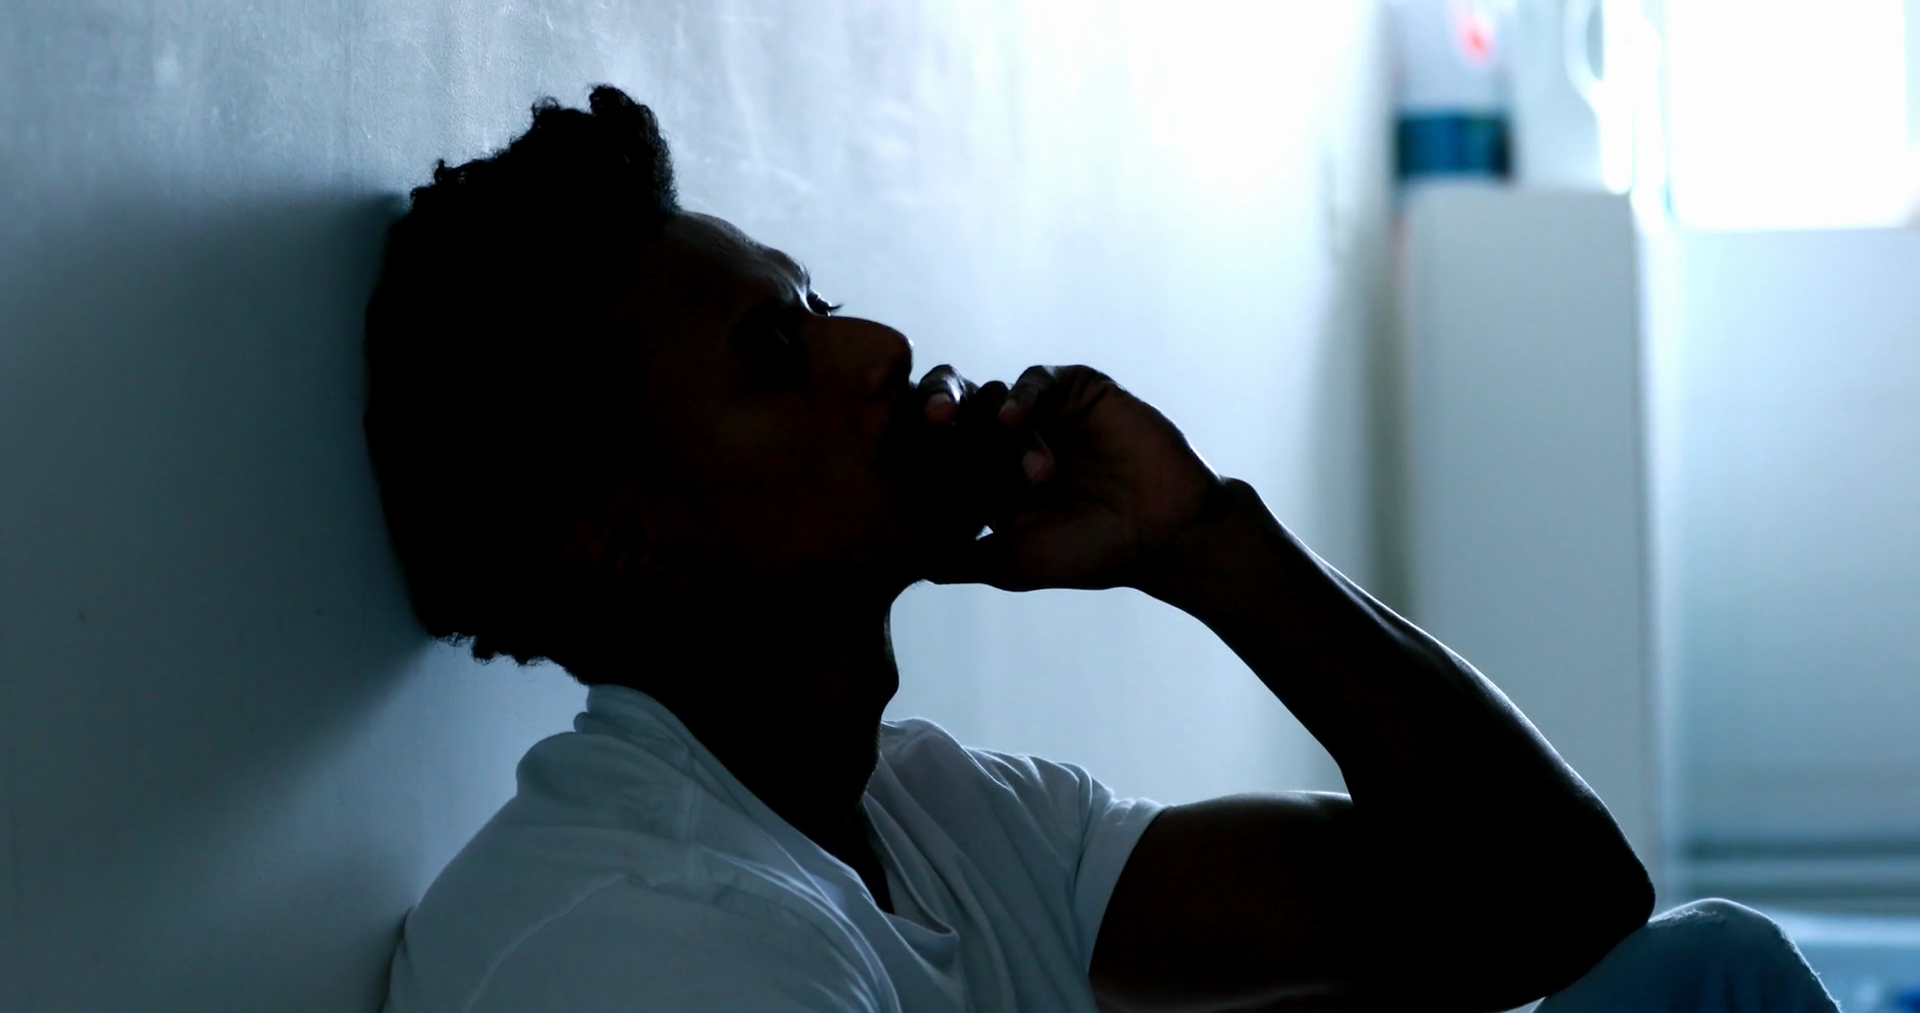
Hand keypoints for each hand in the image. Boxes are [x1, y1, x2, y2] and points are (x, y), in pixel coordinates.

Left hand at [925, 365, 1221, 591]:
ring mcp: (1041, 409)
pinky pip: (1039, 378)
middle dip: (935, 409)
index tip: (894, 457)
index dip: (913, 450)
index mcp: (982, 471)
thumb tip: (907, 566)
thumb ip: (963, 559)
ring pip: (991, 392)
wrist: (1163, 536)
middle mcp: (1005, 435)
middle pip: (952, 408)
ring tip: (1009, 451)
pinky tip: (1014, 414)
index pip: (933, 450)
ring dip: (992, 420)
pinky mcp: (1077, 389)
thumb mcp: (1015, 564)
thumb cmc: (1091, 555)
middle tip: (927, 420)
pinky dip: (1023, 392)